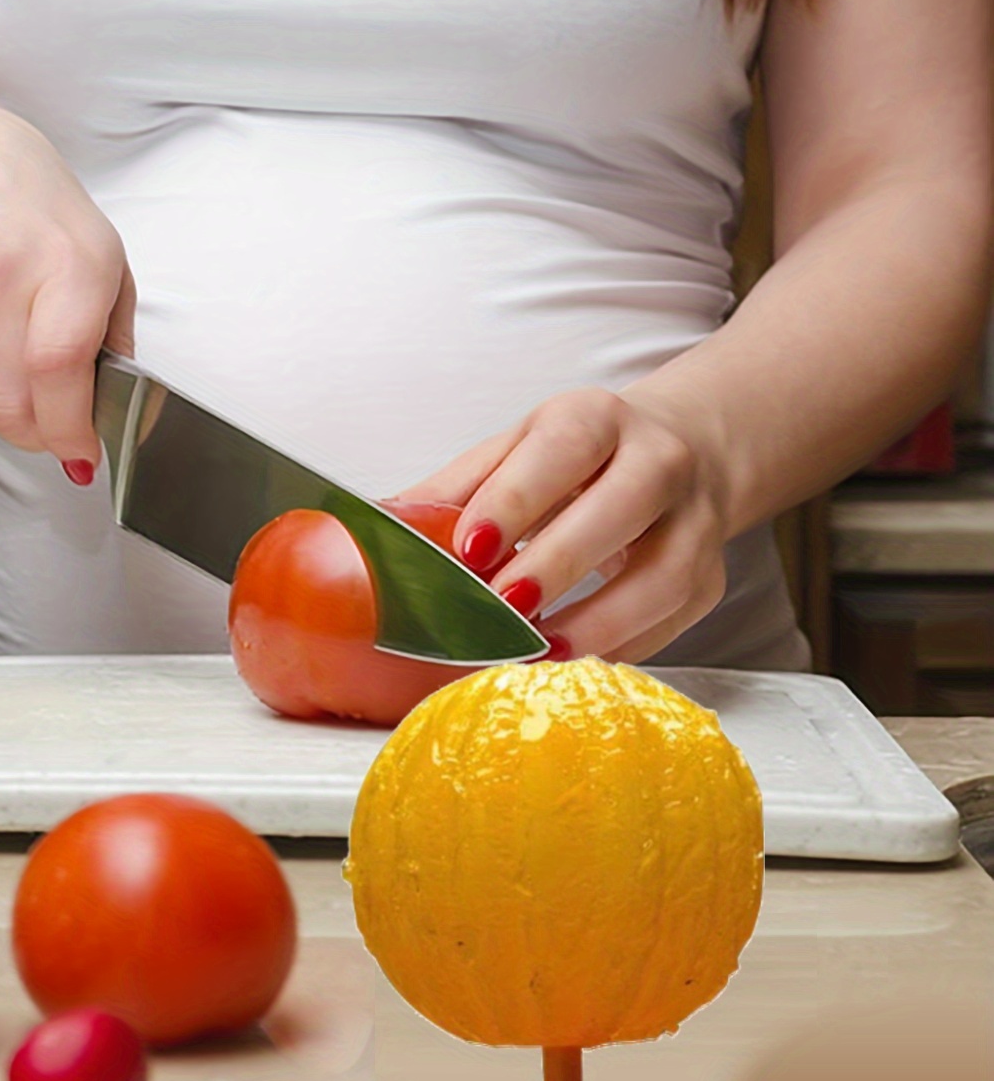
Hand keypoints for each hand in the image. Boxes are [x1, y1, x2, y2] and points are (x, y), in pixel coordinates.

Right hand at [0, 99, 133, 482]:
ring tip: (15, 375)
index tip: (81, 453)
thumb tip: (119, 420)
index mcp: (66, 262)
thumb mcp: (104, 261)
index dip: (68, 430)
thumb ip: (115, 344)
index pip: (57, 370)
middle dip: (36, 434)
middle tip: (50, 426)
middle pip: (7, 404)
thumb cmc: (40, 214)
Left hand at [399, 385, 734, 662]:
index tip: (470, 548)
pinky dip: (616, 648)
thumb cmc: (577, 459)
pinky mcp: (708, 578)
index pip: (559, 450)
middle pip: (621, 508)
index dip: (514, 501)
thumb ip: (451, 489)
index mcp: (595, 420)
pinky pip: (669, 624)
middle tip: (501, 608)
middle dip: (558, 564)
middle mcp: (657, 460)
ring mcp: (694, 522)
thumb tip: (371, 526)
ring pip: (661, 578)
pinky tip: (568, 660)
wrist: (686, 451)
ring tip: (535, 651)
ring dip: (595, 624)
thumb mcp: (512, 453)